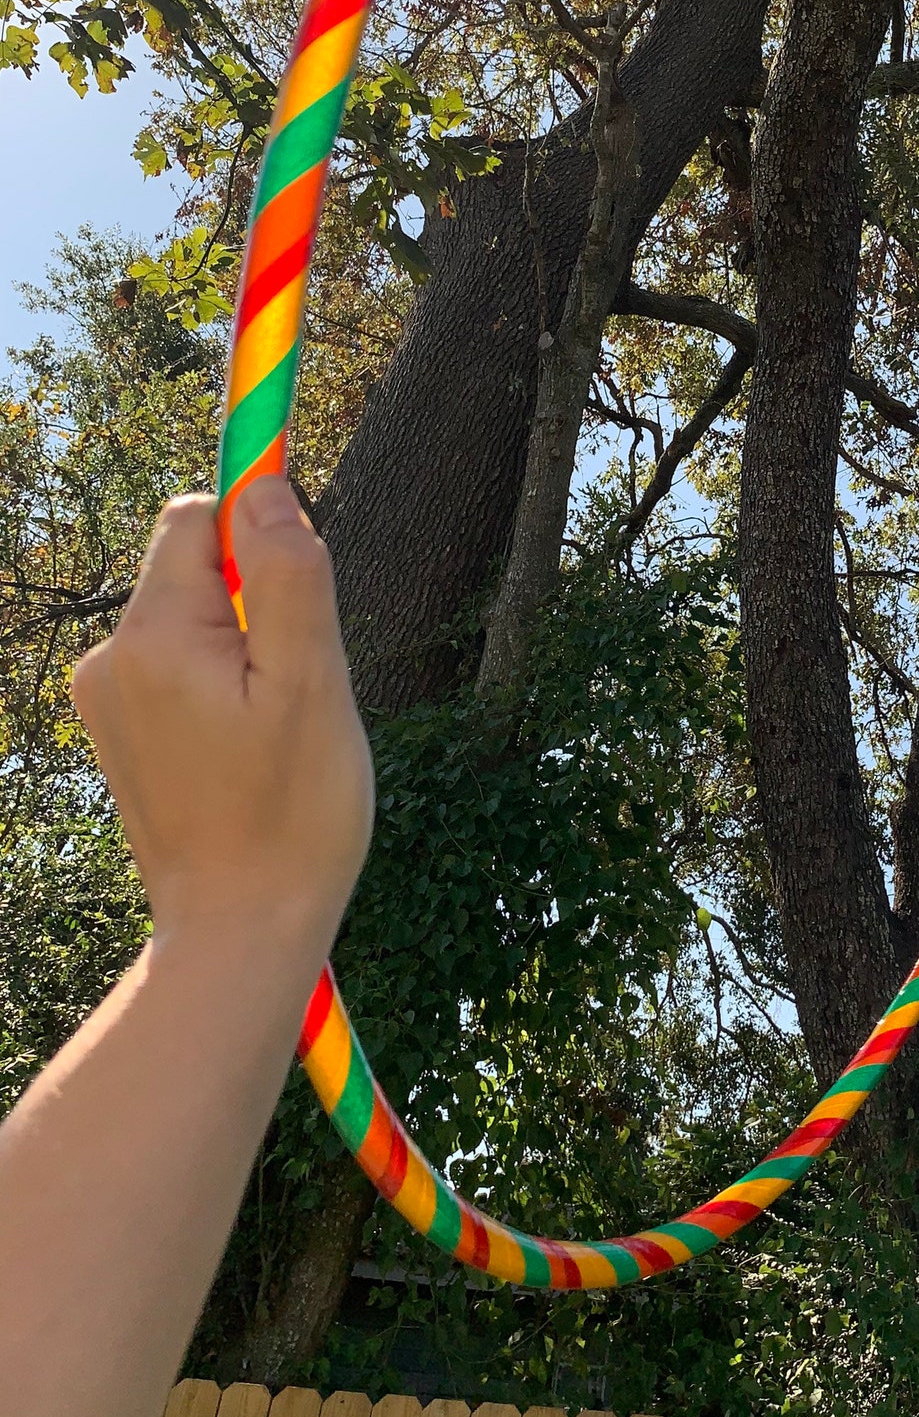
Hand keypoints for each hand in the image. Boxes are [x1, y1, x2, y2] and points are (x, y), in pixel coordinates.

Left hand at [72, 476, 372, 954]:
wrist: (240, 930)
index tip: (299, 576)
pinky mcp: (120, 731)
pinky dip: (224, 689)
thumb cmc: (290, 813)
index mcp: (153, 637)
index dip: (260, 529)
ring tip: (276, 730)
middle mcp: (112, 659)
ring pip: (196, 621)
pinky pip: (182, 667)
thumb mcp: (312, 683)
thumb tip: (265, 486)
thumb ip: (286, 575)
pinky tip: (251, 750)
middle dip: (260, 604)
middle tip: (298, 686)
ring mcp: (108, 700)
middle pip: (199, 569)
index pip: (199, 518)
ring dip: (246, 652)